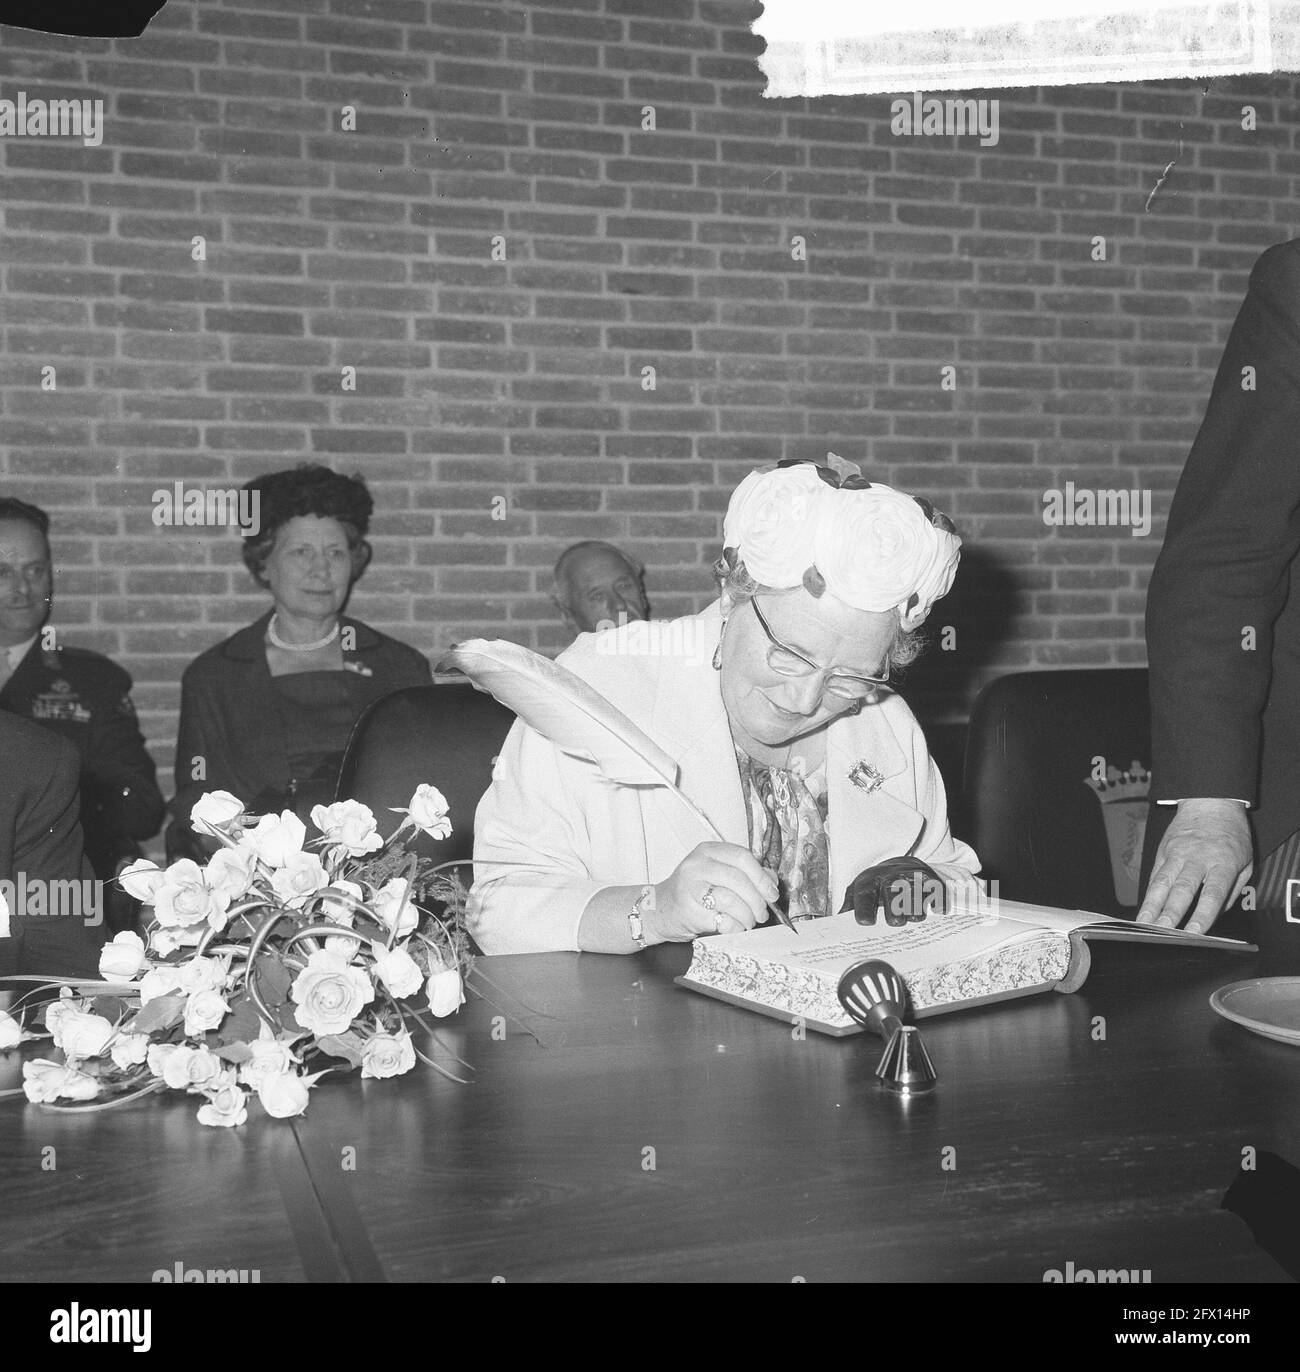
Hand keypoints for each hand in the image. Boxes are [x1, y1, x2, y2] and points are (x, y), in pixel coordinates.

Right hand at [644, 842, 779, 942]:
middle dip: (757, 900)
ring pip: (732, 900)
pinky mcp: (689, 911)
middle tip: (763, 913)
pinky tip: (734, 927)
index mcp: (707, 851)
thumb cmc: (693, 891)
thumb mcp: (717, 873)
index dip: (761, 876)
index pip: (742, 857)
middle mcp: (696, 865)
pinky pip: (723, 920)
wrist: (659, 909)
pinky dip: (735, 927)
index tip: (772, 893)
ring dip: (748, 916)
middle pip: (738, 879)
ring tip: (749, 922)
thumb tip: (771, 881)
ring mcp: (690, 888)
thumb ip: (744, 873)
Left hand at [840, 857, 948, 926]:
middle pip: (892, 889)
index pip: (864, 893)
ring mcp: (911, 877)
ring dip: (915, 905)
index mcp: (869, 882)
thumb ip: (849, 909)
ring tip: (914, 918)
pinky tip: (938, 910)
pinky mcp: (930, 880)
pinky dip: (938, 899)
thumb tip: (835, 929)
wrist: (901, 866)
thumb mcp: (859, 892)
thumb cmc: (877, 887)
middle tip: (895, 922)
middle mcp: (890, 877)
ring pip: (914, 889)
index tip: (864, 922)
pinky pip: (936, 889)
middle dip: (893, 906)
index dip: (863, 907)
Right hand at [1137, 798, 1252, 933]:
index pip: (1212, 894)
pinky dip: (1149, 894)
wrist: (1210, 802)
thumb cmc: (1231, 834)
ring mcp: (1177, 853)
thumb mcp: (1246, 862)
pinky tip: (1143, 910)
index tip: (1194, 932)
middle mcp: (1197, 858)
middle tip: (1161, 931)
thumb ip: (1232, 890)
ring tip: (1143, 923)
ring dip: (1152, 905)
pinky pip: (1154, 875)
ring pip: (1162, 882)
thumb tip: (1217, 914)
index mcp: (1223, 862)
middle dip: (1170, 912)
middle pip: (1182, 889)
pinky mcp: (1163, 851)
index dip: (1202, 915)